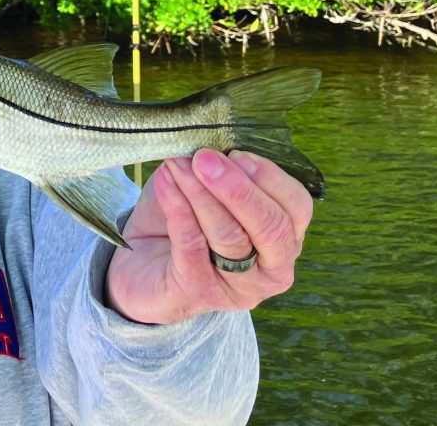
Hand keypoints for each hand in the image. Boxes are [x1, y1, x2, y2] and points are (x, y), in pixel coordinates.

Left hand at [105, 148, 312, 324]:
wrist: (140, 263)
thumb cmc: (185, 218)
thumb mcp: (208, 187)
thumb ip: (221, 168)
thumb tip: (214, 141)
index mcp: (285, 237)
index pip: (297, 207)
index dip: (270, 178)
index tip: (237, 152)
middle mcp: (272, 269)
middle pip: (271, 227)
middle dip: (238, 188)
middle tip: (205, 158)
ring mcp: (238, 288)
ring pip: (229, 237)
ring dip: (201, 193)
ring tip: (178, 163)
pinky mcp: (197, 294)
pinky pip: (192, 247)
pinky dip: (178, 208)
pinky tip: (165, 182)